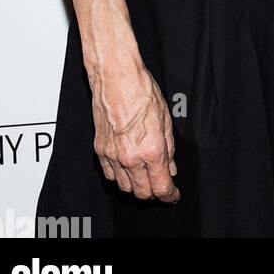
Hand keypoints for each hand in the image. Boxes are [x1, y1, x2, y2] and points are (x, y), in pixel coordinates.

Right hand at [90, 60, 179, 201]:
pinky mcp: (100, 150)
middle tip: (161, 186)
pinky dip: (120, 177)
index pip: (161, 186)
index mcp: (151, 150)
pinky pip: (110, 175)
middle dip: (154, 193)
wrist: (116, 78)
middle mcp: (130, 157)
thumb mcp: (166, 119)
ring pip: (125, 187)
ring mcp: (113, 155)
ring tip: (146, 177)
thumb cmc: (142, 92)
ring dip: (137, 187)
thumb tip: (171, 167)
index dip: (170, 195)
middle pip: (142, 193)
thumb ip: (169, 148)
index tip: (173, 195)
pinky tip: (128, 169)